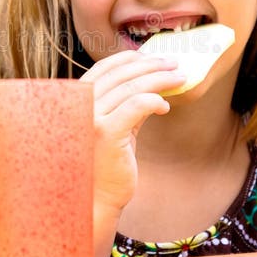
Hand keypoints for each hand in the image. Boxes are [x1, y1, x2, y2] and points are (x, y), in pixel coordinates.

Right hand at [80, 50, 183, 214]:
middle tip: (174, 63)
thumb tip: (151, 83)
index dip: (130, 59)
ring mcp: (91, 119)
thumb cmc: (106, 165)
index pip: (104, 68)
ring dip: (159, 80)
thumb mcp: (115, 128)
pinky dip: (155, 100)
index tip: (153, 57)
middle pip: (120, 74)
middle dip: (151, 65)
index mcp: (77, 101)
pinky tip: (165, 106)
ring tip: (179, 79)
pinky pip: (137, 106)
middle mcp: (79, 106)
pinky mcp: (106, 134)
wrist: (96, 200)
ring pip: (132, 87)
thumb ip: (125, 105)